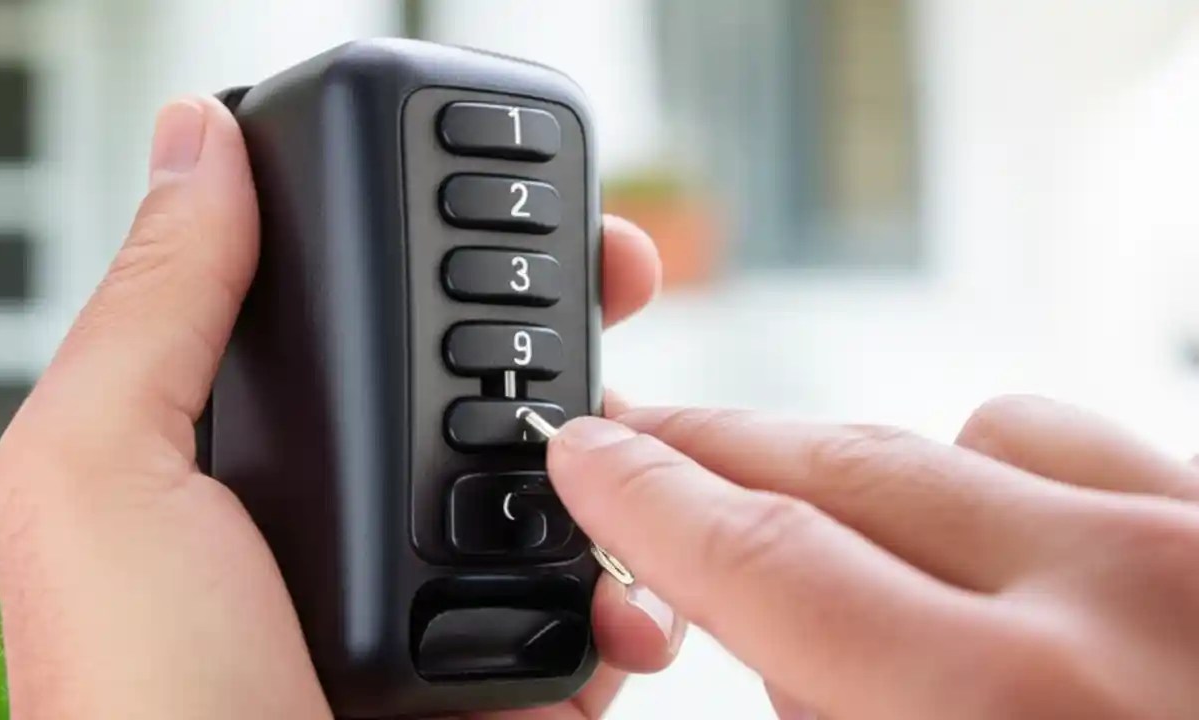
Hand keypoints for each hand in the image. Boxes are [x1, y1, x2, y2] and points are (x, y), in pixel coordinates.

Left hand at [0, 97, 680, 718]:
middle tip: (631, 293)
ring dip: (620, 464)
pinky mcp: (497, 678)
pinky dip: (626, 598)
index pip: (370, 306)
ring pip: (560, 491)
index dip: (444, 238)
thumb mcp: (100, 479)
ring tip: (654, 456)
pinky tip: (626, 603)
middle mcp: (349, 511)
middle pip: (485, 385)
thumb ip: (157, 308)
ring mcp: (433, 596)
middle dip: (568, 331)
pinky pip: (589, 609)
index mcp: (259, 444)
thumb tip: (196, 140)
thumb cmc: (135, 706)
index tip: (527, 198)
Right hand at [547, 397, 1198, 718]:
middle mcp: (1118, 603)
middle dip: (721, 447)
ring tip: (845, 557)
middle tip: (646, 440)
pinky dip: (1010, 483)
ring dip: (878, 486)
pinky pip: (1089, 451)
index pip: (762, 556)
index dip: (647, 494)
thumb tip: (778, 655)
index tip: (589, 452)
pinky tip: (1004, 557)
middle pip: (846, 462)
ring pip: (970, 442)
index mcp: (1003, 718)